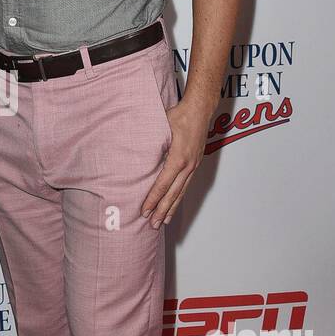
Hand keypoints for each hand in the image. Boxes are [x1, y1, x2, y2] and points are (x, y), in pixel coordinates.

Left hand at [141, 96, 209, 227]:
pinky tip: (174, 204)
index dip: (153, 200)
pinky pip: (186, 185)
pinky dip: (179, 197)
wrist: (200, 110)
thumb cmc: (178, 116)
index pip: (162, 185)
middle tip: (153, 225)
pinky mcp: (195, 164)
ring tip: (164, 221)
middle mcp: (188, 165)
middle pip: (173, 193)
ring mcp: (193, 166)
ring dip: (171, 208)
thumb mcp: (161, 128)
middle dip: (161, 210)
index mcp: (178, 158)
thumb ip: (151, 145)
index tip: (144, 211)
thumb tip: (135, 157)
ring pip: (181, 192)